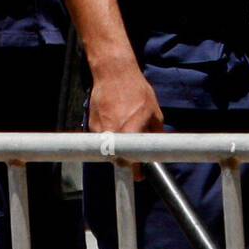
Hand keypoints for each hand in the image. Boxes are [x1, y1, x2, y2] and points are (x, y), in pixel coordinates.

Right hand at [89, 57, 164, 180]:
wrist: (114, 73)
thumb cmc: (136, 90)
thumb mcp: (154, 111)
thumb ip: (155, 133)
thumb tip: (157, 148)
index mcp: (131, 132)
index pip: (131, 161)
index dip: (135, 170)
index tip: (139, 175)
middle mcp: (113, 134)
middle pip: (117, 159)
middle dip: (125, 160)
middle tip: (133, 156)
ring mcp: (100, 130)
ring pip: (107, 150)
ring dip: (116, 148)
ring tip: (124, 132)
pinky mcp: (91, 125)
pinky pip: (101, 139)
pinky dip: (108, 136)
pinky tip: (115, 123)